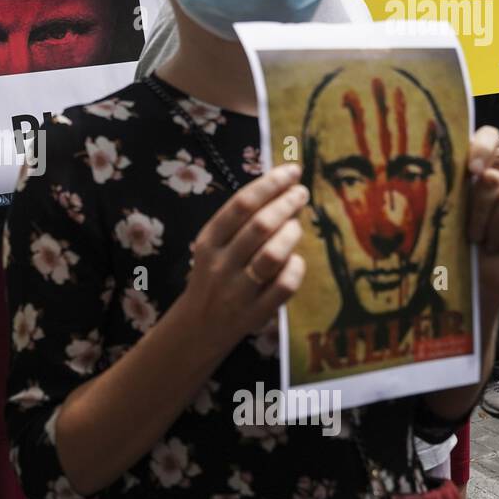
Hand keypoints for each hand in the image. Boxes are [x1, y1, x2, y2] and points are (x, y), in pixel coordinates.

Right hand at [179, 163, 308, 346]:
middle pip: (259, 226)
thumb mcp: (213, 246)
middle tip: (301, 193)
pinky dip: (296, 267)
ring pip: (272, 255)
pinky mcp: (255, 313)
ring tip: (296, 225)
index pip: (241, 205)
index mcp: (207, 241)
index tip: (292, 171)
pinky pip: (284, 285)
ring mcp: (237, 290)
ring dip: (291, 234)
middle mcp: (220, 264)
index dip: (269, 184)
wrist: (197, 327)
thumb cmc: (213, 276)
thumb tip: (282, 188)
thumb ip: (240, 222)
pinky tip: (296, 260)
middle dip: (286, 203)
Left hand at [467, 127, 498, 317]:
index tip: (475, 169)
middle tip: (474, 232)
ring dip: (491, 227)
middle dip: (478, 210)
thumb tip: (475, 169)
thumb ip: (453, 180)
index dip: (484, 147)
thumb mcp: (447, 205)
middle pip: (493, 177)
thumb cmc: (452, 239)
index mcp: (474, 170)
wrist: (472, 272)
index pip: (488, 137)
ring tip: (487, 239)